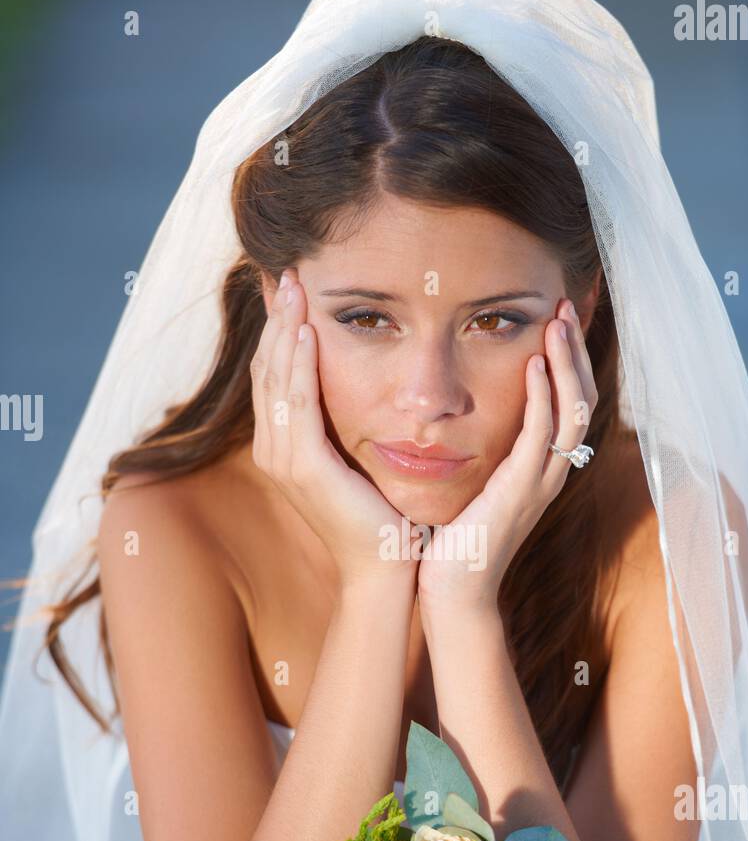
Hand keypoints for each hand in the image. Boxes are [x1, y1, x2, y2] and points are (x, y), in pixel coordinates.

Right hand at [250, 268, 414, 588]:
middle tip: (285, 273)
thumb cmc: (381, 516)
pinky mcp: (305, 468)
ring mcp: (284, 460)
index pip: (274, 376)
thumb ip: (346, 427)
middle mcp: (274, 451)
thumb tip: (360, 387)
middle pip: (268, 370)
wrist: (386, 567)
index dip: (278, 331)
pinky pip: (298, 404)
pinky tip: (308, 332)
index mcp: (283, 448)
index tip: (289, 290)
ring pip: (277, 380)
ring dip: (285, 330)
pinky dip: (301, 364)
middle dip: (276, 320)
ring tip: (293, 288)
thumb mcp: (357, 461)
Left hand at [417, 297, 596, 619]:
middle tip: (564, 307)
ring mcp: (540, 482)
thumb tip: (460, 416)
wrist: (451, 592)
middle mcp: (551, 472)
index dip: (570, 361)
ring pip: (573, 411)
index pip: (570, 403)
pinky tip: (534, 364)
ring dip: (566, 363)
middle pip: (584, 399)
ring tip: (557, 322)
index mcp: (541, 469)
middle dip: (576, 351)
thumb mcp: (473, 485)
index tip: (556, 321)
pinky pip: (541, 435)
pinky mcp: (521, 490)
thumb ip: (482, 452)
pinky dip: (541, 396)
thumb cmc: (452, 541)